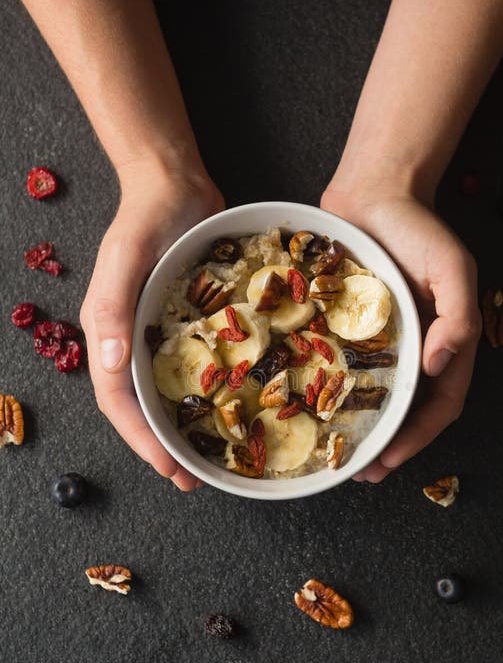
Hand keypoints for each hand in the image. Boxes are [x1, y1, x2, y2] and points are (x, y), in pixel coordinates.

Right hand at [80, 162, 223, 490]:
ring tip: (210, 457)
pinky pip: (194, 368)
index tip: (169, 469)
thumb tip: (109, 366)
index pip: (117, 402)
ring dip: (184, 428)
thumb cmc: (146, 216)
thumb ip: (112, 310)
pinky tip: (233, 408)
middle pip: (140, 408)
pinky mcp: (186, 325)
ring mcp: (157, 334)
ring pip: (166, 394)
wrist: (174, 183)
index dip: (141, 441)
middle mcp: (130, 340)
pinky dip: (207, 394)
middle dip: (163, 447)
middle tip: (191, 479)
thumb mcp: (125, 257)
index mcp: (108, 333)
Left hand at [320, 187, 480, 482]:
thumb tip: (443, 362)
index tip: (389, 460)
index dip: (417, 437)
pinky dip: (329, 392)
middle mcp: (413, 350)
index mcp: (445, 342)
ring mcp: (379, 343)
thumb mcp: (453, 266)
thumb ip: (458, 315)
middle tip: (359, 473)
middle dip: (386, 447)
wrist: (373, 192)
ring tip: (334, 455)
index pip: (440, 404)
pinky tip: (308, 408)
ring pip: (372, 397)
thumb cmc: (418, 228)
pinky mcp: (347, 330)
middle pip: (405, 412)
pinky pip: (339, 368)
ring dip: (357, 429)